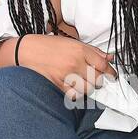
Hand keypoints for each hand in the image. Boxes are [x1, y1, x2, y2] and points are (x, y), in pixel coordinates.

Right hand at [0, 34, 116, 98]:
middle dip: (97, 81)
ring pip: (87, 90)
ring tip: (80, 83)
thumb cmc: (47, 46)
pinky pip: (74, 96)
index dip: (110, 72)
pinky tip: (72, 88)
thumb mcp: (71, 42)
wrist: (25, 51)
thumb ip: (92, 51)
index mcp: (80, 50)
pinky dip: (76, 94)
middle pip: (97, 79)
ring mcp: (66, 75)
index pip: (103, 64)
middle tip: (93, 78)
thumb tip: (110, 58)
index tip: (112, 75)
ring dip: (87, 88)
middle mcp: (75, 63)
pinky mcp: (58, 86)